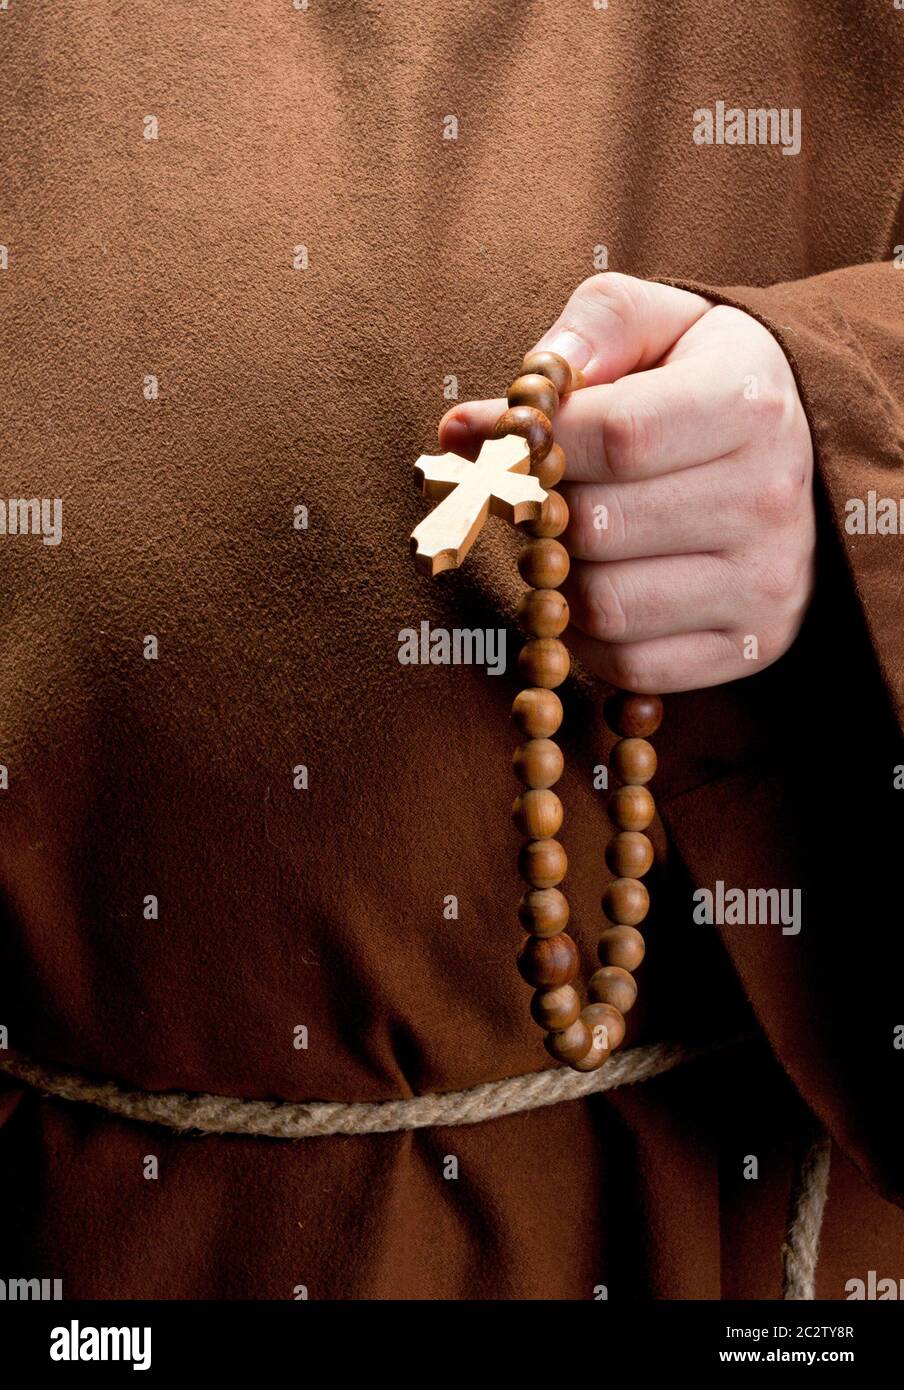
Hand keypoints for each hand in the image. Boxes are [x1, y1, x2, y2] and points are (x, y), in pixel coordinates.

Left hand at [439, 273, 816, 693]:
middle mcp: (769, 498)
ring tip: (564, 543)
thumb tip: (504, 410)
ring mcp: (767, 581)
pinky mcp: (753, 644)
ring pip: (603, 605)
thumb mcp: (661, 321)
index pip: (615, 436)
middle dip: (542, 514)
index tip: (483, 437)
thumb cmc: (703, 381)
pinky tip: (594, 588)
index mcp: (748, 403)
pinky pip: (629, 664)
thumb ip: (590, 330)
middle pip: (597, 529)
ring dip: (558, 581)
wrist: (801, 454)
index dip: (532, 444)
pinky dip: (588, 637)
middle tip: (533, 496)